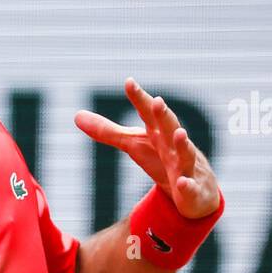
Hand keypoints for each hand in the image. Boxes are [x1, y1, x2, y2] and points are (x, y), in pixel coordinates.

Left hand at [73, 78, 221, 217]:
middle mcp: (173, 146)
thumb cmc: (162, 160)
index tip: (129, 82)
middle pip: (168, 127)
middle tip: (157, 101)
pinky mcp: (192, 190)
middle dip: (163, 115)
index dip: (139, 98)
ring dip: (183, 144)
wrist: (195, 189)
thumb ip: (107, 131)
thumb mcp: (133, 145)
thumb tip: (76, 115)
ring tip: (180, 133)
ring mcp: (186, 168)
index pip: (148, 113)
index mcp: (158, 133)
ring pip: (186, 154)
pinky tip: (182, 183)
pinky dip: (187, 186)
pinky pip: (190, 188)